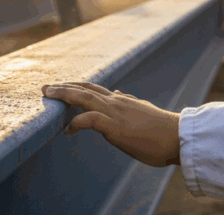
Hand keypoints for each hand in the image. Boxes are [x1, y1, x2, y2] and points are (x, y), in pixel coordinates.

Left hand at [42, 82, 180, 167]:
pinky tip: (67, 130)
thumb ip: (127, 102)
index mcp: (120, 100)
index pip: (92, 88)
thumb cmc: (161, 129)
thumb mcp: (142, 111)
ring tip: (48, 97)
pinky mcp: (116, 127)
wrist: (178, 137)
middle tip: (44, 87)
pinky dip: (76, 122)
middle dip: (63, 87)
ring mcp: (115, 113)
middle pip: (84, 88)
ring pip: (84, 98)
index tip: (60, 86)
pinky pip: (91, 120)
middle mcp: (116, 102)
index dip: (74, 86)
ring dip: (64, 95)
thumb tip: (118, 93)